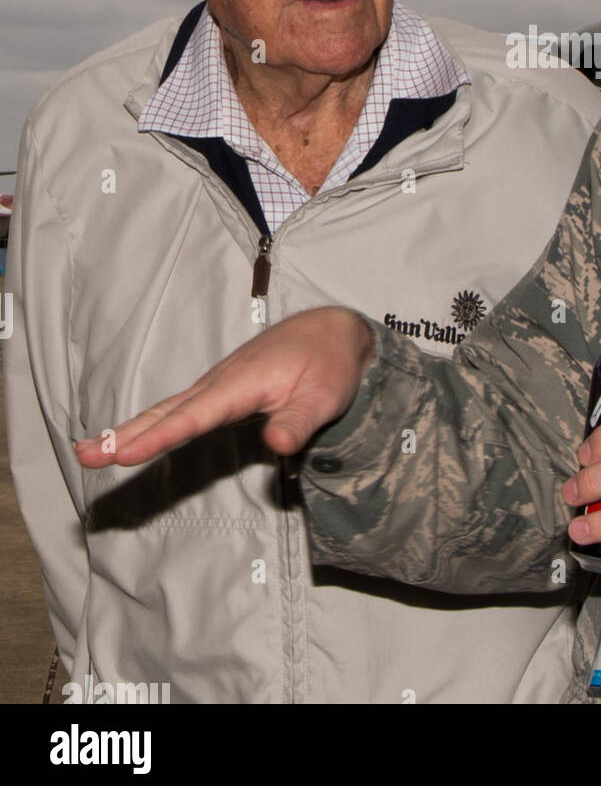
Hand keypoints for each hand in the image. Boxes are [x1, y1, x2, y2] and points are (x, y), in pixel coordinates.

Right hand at [73, 307, 373, 466]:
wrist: (332, 331)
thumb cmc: (328, 364)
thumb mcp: (325, 396)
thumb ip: (300, 421)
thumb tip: (278, 444)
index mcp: (242, 384)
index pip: (194, 416)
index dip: (158, 437)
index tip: (122, 454)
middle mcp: (221, 383)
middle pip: (165, 411)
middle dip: (124, 434)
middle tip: (83, 454)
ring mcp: (217, 386)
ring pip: (166, 409)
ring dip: (127, 429)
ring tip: (88, 451)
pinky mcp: (220, 391)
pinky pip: (177, 409)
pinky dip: (148, 423)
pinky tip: (126, 439)